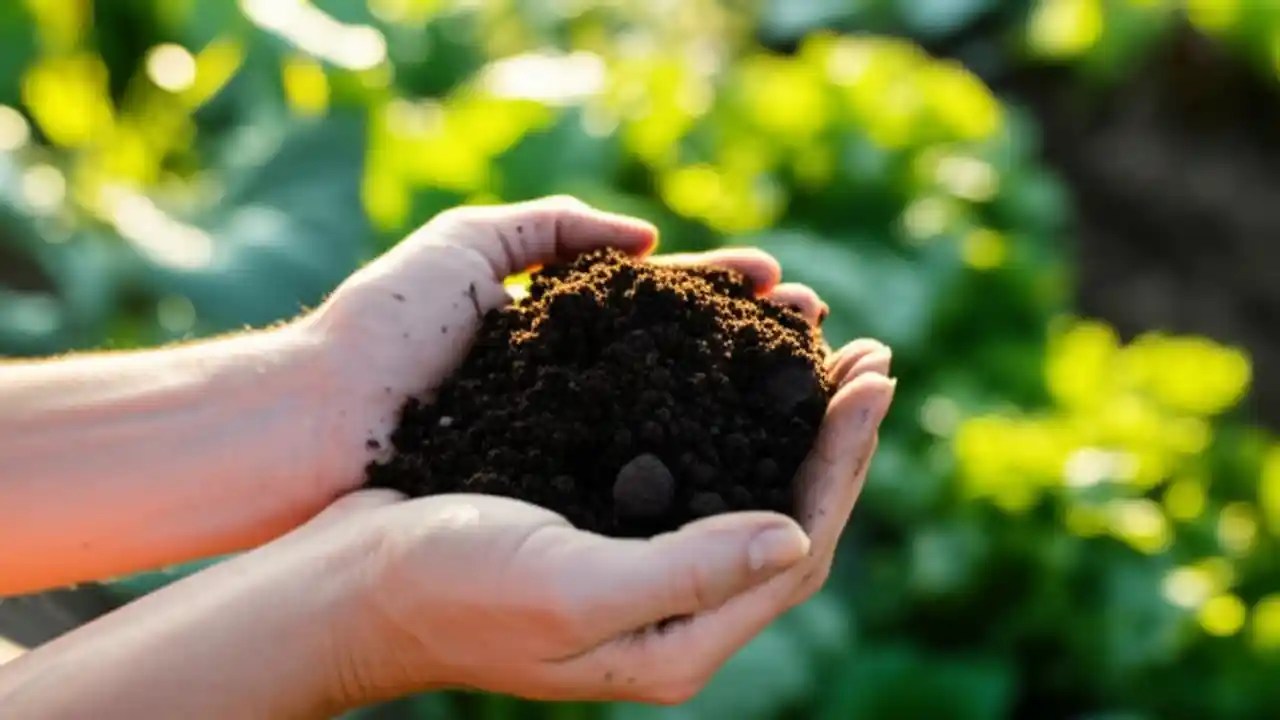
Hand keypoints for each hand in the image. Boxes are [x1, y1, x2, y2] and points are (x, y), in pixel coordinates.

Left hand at [301, 195, 836, 499]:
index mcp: (568, 326)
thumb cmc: (387, 329)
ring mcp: (576, 447)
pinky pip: (652, 481)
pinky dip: (710, 465)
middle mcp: (584, 390)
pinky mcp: (562, 498)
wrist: (320, 420)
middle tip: (832, 340)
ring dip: (757, 408)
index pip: (671, 306)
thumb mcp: (466, 244)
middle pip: (695, 365)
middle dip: (765, 350)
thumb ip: (552, 226)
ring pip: (688, 424)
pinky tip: (761, 459)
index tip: (786, 287)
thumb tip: (646, 238)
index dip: (731, 297)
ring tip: (821, 391)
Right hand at [305, 343, 892, 707]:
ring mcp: (639, 570)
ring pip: (744, 490)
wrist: (353, 582)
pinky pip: (691, 472)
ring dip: (788, 426)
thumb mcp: (572, 589)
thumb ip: (688, 573)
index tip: (871, 379)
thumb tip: (797, 536)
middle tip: (870, 357)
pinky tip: (730, 376)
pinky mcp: (606, 529)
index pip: (799, 548)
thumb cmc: (450, 588)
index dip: (843, 462)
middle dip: (834, 438)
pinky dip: (725, 421)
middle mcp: (671, 611)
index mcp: (677, 641)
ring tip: (819, 357)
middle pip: (786, 518)